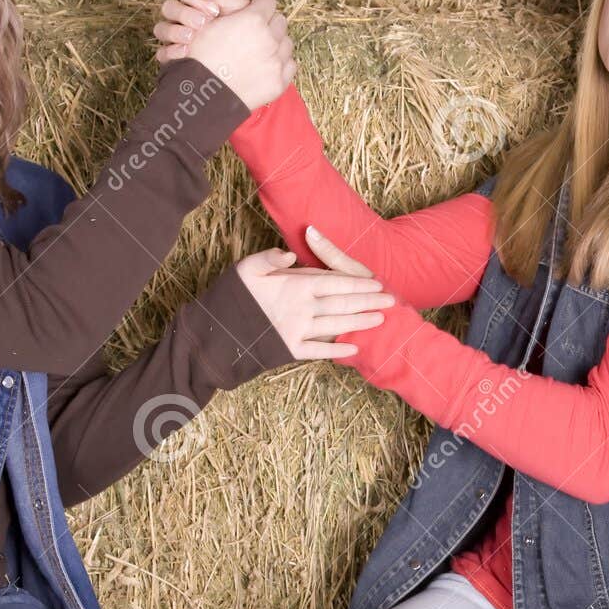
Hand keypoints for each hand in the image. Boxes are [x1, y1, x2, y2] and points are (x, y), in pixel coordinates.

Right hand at [153, 0, 254, 63]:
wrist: (235, 76)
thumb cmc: (245, 40)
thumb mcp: (238, 11)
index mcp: (200, 5)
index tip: (214, 10)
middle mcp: (186, 20)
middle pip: (169, 7)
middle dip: (185, 13)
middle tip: (204, 23)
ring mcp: (178, 40)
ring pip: (161, 28)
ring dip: (175, 31)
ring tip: (192, 38)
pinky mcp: (174, 59)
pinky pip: (161, 52)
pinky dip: (171, 52)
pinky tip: (185, 53)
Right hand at [172, 0, 294, 107]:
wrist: (203, 96)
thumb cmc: (199, 58)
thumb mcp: (205, 23)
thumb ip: (213, 1)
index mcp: (253, 18)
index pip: (268, 0)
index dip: (257, 5)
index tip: (251, 12)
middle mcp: (270, 38)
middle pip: (280, 21)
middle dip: (268, 23)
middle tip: (254, 32)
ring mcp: (277, 61)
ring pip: (287, 42)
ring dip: (276, 43)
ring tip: (260, 50)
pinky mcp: (280, 81)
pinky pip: (290, 64)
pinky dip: (281, 64)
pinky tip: (266, 66)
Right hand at [234, 247, 394, 359]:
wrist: (216, 334)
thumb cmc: (230, 296)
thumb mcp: (247, 268)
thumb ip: (272, 259)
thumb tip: (292, 257)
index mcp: (295, 287)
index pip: (335, 283)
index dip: (358, 283)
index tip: (376, 283)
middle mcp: (302, 310)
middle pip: (342, 304)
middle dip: (368, 301)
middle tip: (392, 300)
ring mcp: (297, 331)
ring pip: (336, 326)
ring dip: (359, 323)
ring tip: (379, 319)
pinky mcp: (290, 350)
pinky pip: (319, 351)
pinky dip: (337, 351)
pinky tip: (353, 350)